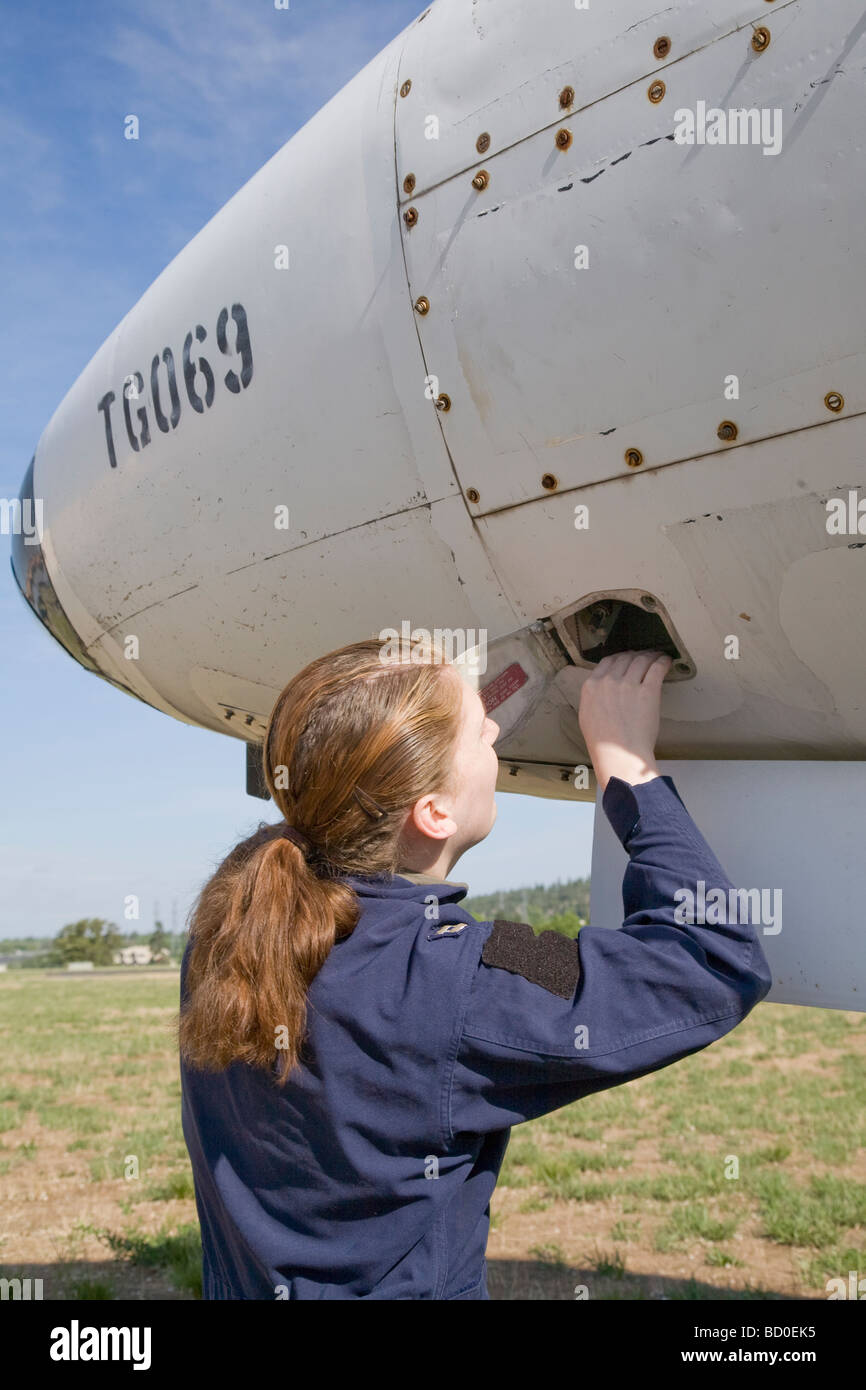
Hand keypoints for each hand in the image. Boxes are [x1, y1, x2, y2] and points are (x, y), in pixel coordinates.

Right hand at [578, 651, 672, 792]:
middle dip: (636, 655)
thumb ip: (593, 698)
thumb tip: (600, 691)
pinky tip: (666, 661)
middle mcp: (609, 681)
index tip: (627, 658)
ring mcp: (628, 685)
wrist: (618, 754)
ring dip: (651, 655)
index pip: (607, 662)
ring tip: (657, 656)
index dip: (620, 657)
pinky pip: (656, 669)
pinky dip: (662, 662)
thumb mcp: (587, 716)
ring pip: (641, 660)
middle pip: (625, 658)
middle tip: (645, 656)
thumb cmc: (603, 743)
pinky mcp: (648, 691)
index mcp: (591, 687)